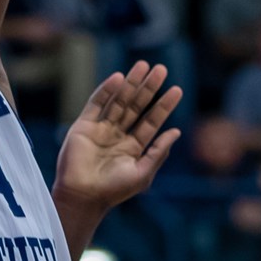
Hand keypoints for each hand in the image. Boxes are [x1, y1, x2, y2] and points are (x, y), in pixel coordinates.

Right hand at [53, 62, 182, 212]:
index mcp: (133, 147)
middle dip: (148, 88)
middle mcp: (118, 135)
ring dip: (130, 83)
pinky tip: (118, 78)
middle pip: (136, 106)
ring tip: (143, 65)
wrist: (83, 196)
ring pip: (118, 101)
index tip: (177, 89)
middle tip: (161, 69)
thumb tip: (177, 131)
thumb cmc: (114, 190)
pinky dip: (106, 90)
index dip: (164, 106)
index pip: (151, 121)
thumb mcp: (143, 172)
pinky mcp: (84, 125)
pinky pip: (96, 104)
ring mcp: (101, 129)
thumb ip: (159, 152)